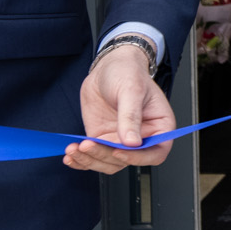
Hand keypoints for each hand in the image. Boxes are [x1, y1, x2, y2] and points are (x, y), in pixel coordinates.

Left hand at [66, 42, 175, 171]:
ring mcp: (120, 140)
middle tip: (89, 144)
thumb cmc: (128, 72)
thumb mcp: (131, 90)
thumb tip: (132, 142)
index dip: (138, 157)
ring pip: (108, 163)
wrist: (108, 66)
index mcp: (159, 127)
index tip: (119, 151)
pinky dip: (81, 160)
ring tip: (76, 149)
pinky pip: (93, 157)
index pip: (156, 153)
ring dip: (89, 160)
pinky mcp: (102, 139)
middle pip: (127, 161)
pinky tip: (71, 156)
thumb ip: (131, 116)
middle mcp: (141, 138)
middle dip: (105, 156)